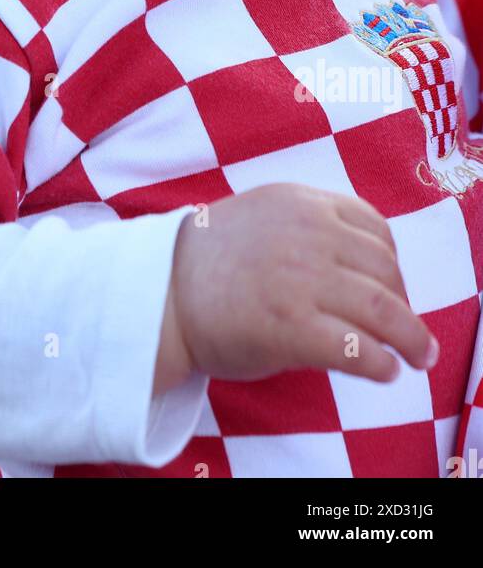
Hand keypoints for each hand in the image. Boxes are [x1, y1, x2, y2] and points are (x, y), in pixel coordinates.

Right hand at [160, 183, 437, 387]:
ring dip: (409, 337)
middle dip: (403, 303)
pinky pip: (358, 348)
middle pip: (384, 268)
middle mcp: (308, 235)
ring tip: (414, 356)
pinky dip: (381, 363)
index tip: (391, 288)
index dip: (391, 262)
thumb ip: (309, 225)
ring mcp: (301, 280)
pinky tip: (383, 371)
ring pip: (383, 308)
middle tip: (407, 331)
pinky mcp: (293, 329)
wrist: (160, 293)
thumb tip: (361, 263)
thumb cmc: (211, 262)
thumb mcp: (264, 216)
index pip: (373, 227)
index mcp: (301, 203)